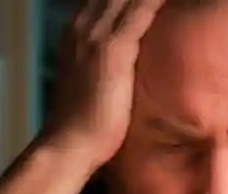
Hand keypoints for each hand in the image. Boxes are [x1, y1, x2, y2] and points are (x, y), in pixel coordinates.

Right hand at [39, 0, 165, 172]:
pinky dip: (158, 1)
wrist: (69, 145)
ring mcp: (95, 36)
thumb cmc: (86, 123)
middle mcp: (82, 27)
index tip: (154, 2)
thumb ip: (107, 63)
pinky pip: (141, 9)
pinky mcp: (112, 50)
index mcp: (75, 32)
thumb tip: (129, 64)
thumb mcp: (94, 81)